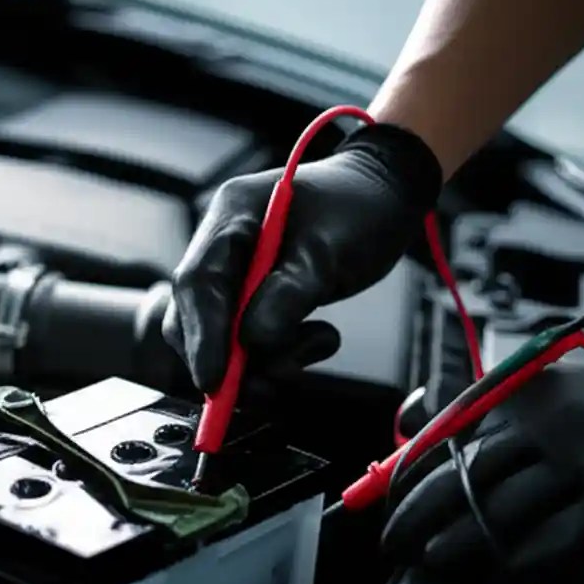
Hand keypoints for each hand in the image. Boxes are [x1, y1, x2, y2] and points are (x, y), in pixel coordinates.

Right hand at [162, 123, 440, 392]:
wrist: (386, 195)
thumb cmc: (360, 208)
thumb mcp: (329, 251)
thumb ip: (288, 296)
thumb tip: (253, 342)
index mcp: (232, 217)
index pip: (198, 283)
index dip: (201, 336)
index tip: (213, 379)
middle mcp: (224, 246)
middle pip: (197, 316)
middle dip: (229, 359)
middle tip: (265, 388)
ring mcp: (238, 273)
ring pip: (225, 336)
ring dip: (267, 358)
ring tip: (317, 341)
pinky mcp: (256, 296)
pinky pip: (252, 340)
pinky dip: (282, 352)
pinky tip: (316, 337)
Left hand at [382, 363, 583, 580]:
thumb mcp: (534, 385)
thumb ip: (477, 404)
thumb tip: (410, 423)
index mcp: (517, 397)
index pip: (444, 441)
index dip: (407, 479)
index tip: (385, 503)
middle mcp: (544, 428)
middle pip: (464, 478)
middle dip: (418, 515)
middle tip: (394, 541)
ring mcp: (579, 467)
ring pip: (500, 511)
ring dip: (459, 540)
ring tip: (430, 558)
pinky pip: (554, 539)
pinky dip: (520, 555)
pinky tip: (497, 564)